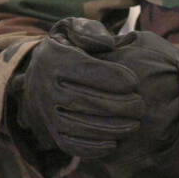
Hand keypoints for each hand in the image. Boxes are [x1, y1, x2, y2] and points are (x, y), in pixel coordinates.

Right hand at [17, 18, 143, 158]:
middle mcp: (46, 88)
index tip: (135, 82)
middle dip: (116, 105)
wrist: (38, 76)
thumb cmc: (68, 49)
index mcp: (53, 60)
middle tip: (140, 105)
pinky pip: (70, 145)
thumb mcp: (72, 29)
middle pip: (83, 101)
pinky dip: (92, 148)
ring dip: (109, 128)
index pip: (84, 70)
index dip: (112, 77)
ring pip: (78, 126)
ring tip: (134, 124)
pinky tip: (114, 144)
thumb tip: (108, 45)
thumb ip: (90, 31)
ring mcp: (47, 113)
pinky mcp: (52, 133)